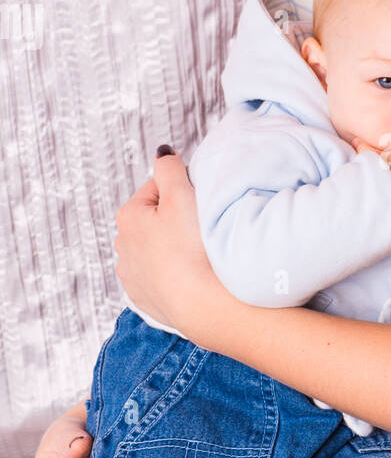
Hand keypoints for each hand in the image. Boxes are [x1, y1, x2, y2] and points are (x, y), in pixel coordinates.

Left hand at [114, 148, 233, 345]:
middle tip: (201, 227)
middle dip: (176, 219)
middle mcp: (122, 246)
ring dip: (173, 247)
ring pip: (156, 250)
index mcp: (128, 217)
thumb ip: (169, 167)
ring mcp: (132, 275)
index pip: (158, 188)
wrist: (201, 303)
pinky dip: (173, 273)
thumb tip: (163, 153)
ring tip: (197, 252)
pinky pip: (160, 277)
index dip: (183, 190)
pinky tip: (190, 273)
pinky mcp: (145, 299)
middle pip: (155, 220)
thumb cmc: (192, 247)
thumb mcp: (182, 195)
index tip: (200, 202)